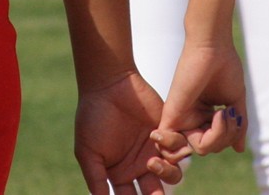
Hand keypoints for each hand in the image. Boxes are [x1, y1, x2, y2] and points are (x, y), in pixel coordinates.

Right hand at [75, 70, 180, 192]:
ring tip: (151, 160)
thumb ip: (96, 180)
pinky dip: (174, 149)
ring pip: (172, 174)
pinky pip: (180, 149)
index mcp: (120, 174)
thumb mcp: (88, 153)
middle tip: (155, 194)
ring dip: (166, 172)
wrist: (108, 84)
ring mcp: (156, 149)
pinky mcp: (168, 133)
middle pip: (155, 193)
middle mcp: (140, 166)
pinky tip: (156, 137)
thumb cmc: (93, 118)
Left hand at [150, 41, 246, 164]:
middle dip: (226, 136)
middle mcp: (190, 118)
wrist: (213, 47)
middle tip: (230, 113)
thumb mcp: (235, 103)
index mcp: (202, 115)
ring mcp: (181, 117)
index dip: (230, 136)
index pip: (215, 142)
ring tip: (223, 113)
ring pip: (200, 149)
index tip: (235, 115)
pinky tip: (216, 116)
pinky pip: (179, 145)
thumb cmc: (224, 67)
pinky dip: (203, 140)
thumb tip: (239, 149)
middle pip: (209, 148)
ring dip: (219, 136)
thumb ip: (237, 127)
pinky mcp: (172, 115)